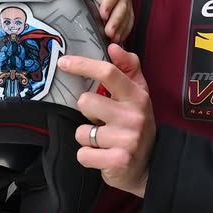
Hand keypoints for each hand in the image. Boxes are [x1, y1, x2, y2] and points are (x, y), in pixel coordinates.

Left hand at [59, 43, 155, 197]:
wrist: (149, 166)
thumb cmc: (136, 125)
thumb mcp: (138, 95)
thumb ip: (128, 68)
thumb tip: (114, 46)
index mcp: (137, 96)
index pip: (108, 73)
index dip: (83, 65)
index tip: (63, 62)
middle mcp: (133, 116)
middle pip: (85, 102)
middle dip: (87, 113)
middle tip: (101, 121)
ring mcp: (127, 139)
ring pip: (81, 132)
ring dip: (87, 137)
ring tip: (103, 140)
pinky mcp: (118, 160)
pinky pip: (83, 154)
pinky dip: (87, 157)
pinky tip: (101, 156)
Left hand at [66, 0, 133, 42]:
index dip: (110, 2)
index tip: (103, 13)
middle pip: (123, 6)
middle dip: (116, 20)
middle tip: (109, 32)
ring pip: (127, 14)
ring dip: (121, 27)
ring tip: (113, 39)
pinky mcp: (128, 6)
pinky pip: (130, 19)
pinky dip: (125, 30)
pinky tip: (119, 40)